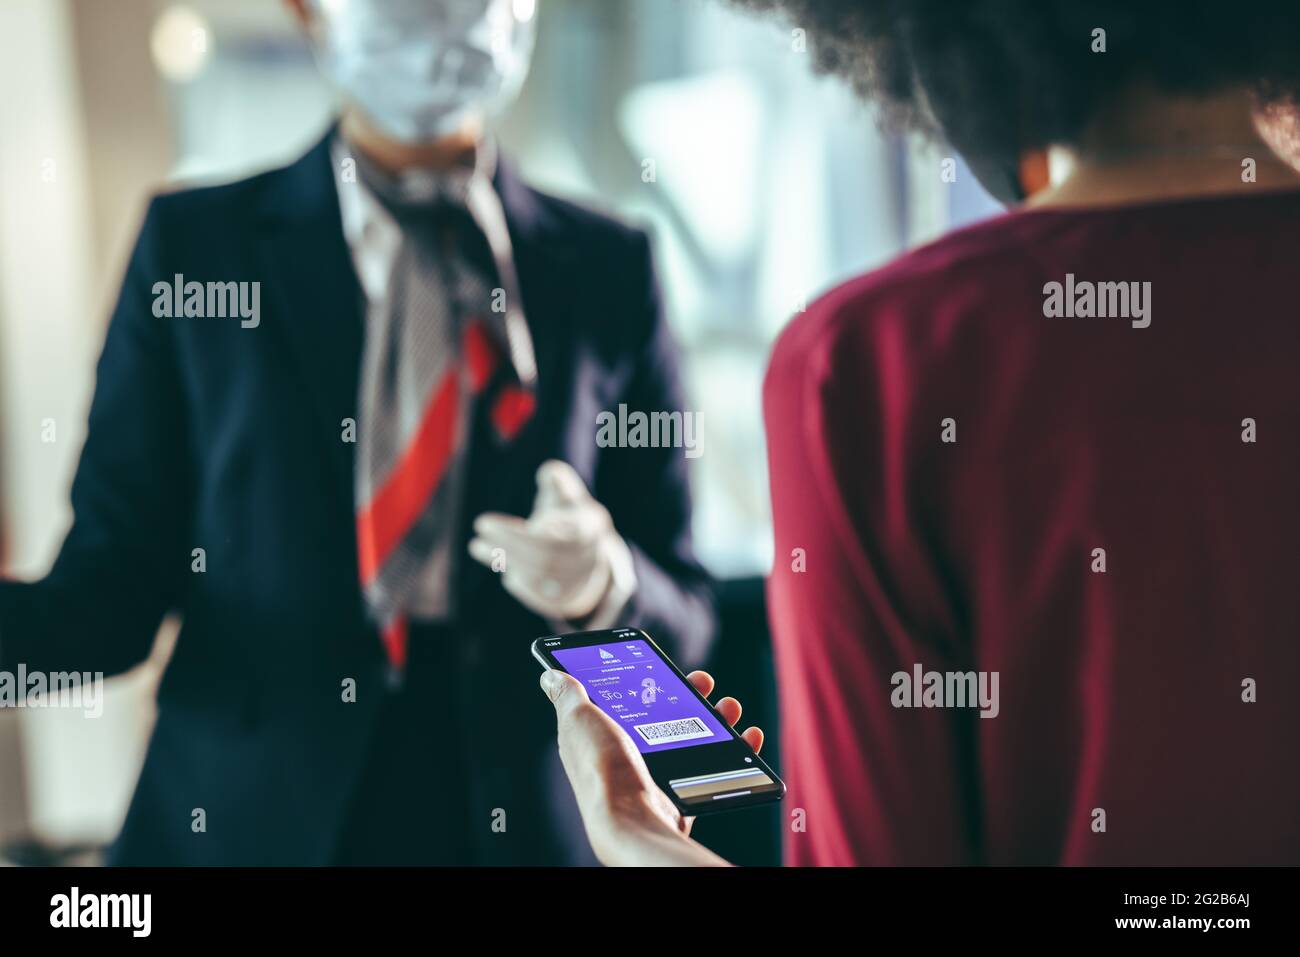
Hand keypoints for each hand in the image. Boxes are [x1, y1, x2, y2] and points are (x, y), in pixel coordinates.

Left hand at [468, 460, 635, 623]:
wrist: (590, 561)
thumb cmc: (571, 521)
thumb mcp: (569, 499)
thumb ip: (559, 484)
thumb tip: (549, 471)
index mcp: (589, 526)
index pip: (568, 527)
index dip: (541, 527)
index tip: (513, 521)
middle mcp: (587, 555)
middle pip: (548, 553)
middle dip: (511, 540)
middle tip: (481, 526)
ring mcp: (577, 579)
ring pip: (541, 573)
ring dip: (507, 559)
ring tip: (478, 546)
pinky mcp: (564, 597)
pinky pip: (541, 596)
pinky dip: (520, 583)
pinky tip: (503, 567)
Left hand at [540, 668, 762, 866]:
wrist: (631, 818)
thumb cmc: (602, 766)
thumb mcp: (579, 719)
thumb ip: (569, 695)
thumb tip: (550, 675)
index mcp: (601, 734)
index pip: (624, 700)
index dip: (644, 679)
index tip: (663, 662)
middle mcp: (628, 754)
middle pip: (665, 716)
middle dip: (690, 694)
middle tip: (705, 681)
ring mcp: (655, 774)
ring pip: (693, 738)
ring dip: (717, 718)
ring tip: (730, 708)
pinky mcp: (680, 793)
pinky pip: (713, 768)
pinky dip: (735, 752)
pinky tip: (747, 738)